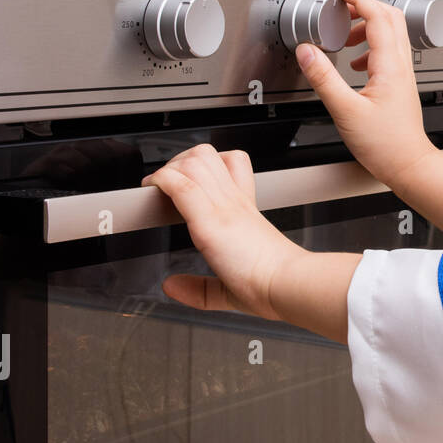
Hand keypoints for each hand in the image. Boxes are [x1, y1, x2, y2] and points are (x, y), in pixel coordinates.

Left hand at [141, 144, 303, 320]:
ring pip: (193, 162)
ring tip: (158, 187)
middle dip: (180, 160)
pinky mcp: (211, 221)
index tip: (190, 180)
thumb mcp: (230, 288)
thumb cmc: (271, 285)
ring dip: (169, 169)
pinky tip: (154, 190)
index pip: (231, 164)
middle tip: (167, 181)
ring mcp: (223, 208)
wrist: (288, 284)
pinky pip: (181, 185)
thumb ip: (199, 288)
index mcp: (244, 211)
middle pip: (207, 154)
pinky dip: (162, 181)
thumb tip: (171, 286)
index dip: (209, 163)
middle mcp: (234, 203)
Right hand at [294, 0, 437, 188]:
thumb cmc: (386, 145)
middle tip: (339, 4)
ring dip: (365, 26)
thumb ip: (324, 78)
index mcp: (389, 65)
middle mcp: (401, 65)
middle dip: (362, 4)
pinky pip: (388, 52)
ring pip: (390, 34)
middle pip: (388, 17)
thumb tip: (307, 51)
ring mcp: (403, 74)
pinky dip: (369, 46)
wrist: (409, 165)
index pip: (376, 15)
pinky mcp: (400, 85)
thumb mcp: (345, 111)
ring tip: (342, 35)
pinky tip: (354, 64)